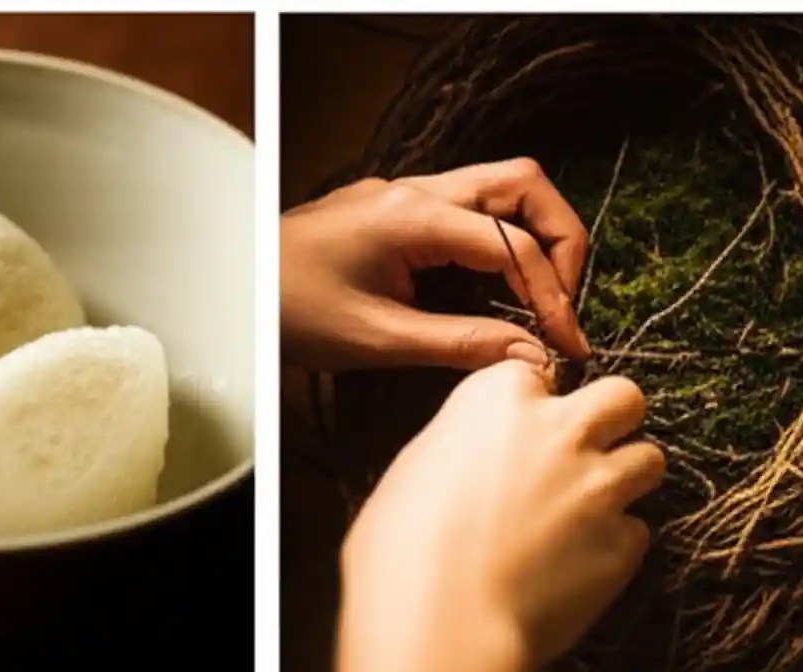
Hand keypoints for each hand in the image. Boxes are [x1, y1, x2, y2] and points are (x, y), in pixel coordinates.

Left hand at [281, 158, 591, 370]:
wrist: (232, 289)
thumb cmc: (290, 312)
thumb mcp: (378, 340)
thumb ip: (461, 344)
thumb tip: (532, 357)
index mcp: (413, 215)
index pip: (513, 244)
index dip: (553, 296)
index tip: (569, 346)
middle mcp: (420, 189)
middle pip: (525, 185)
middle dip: (563, 240)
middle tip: (566, 304)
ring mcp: (411, 192)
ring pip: (505, 188)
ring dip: (539, 237)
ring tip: (547, 298)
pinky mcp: (404, 208)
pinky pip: (477, 210)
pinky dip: (508, 243)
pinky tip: (506, 292)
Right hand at [335, 360, 663, 671]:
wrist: (442, 622)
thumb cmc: (404, 550)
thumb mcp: (418, 468)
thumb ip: (467, 446)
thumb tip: (479, 462)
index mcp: (501, 398)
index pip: (538, 374)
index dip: (533, 405)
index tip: (521, 431)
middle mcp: (561, 430)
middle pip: (624, 396)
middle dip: (614, 418)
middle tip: (591, 449)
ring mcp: (600, 485)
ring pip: (650, 459)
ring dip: (627, 479)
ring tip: (593, 510)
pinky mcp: (622, 543)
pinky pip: (637, 532)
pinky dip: (616, 545)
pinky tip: (580, 566)